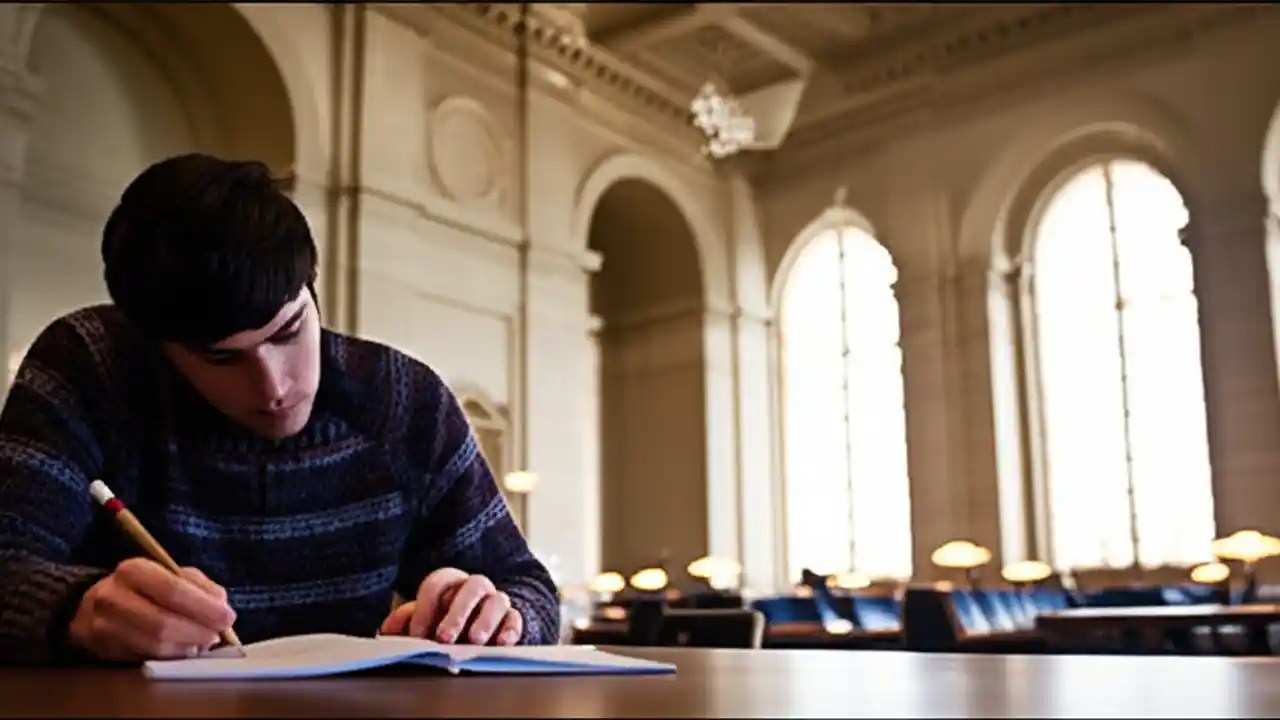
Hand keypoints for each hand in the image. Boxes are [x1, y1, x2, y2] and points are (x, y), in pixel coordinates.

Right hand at [67, 558, 236, 661]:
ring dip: (187, 647)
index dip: (204, 607)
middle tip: (217, 635)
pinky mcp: (102, 650)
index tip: (228, 617)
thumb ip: (199, 586)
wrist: (92, 606)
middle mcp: (112, 597)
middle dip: (197, 631)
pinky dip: (172, 657)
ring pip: (153, 645)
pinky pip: (145, 658)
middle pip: (163, 622)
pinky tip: (185, 651)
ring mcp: (103, 626)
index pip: (173, 590)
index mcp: (133, 570)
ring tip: (204, 643)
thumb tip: (221, 606)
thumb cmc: (143, 588)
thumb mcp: (170, 574)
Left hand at [379, 567, 521, 645]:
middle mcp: (476, 589)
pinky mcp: (513, 620)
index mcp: (451, 585)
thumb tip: (387, 630)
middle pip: (471, 587)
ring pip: (497, 600)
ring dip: (485, 620)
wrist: (480, 631)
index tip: (418, 633)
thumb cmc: (446, 624)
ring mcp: (497, 603)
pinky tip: (501, 643)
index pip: (440, 582)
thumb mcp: (425, 621)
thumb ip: (407, 622)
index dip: (427, 606)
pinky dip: (510, 630)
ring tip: (475, 641)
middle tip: (445, 638)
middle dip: (458, 612)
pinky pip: (516, 619)